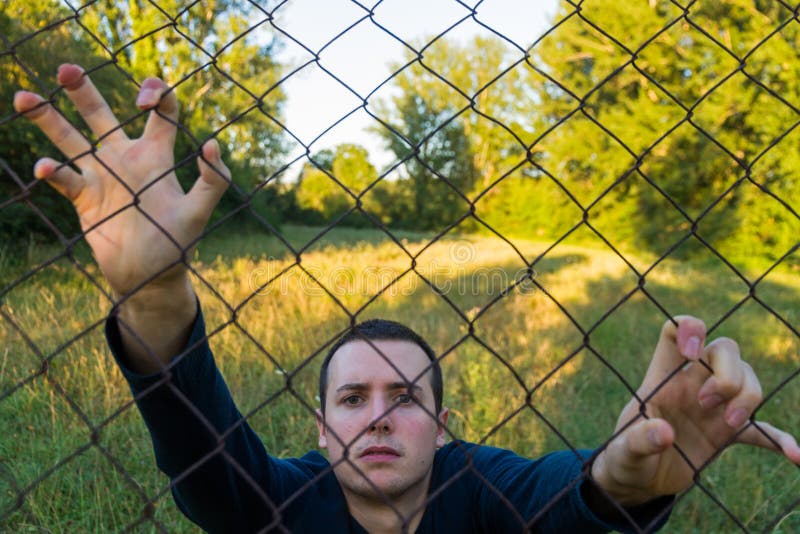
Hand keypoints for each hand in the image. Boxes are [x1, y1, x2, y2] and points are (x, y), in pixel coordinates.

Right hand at [13, 64, 229, 296]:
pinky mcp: (83, 198)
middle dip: (83, 90)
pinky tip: (44, 167)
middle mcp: (126, 157)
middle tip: (66, 68)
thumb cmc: (178, 242)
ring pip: (70, 138)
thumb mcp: (199, 211)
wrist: (149, 276)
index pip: (160, 112)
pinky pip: (63, 177)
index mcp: (157, 154)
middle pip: (100, 114)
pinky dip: (51, 171)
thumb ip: (213, 181)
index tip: (144, 100)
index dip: (156, 93)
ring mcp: (101, 175)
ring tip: (23, 97)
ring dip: (47, 119)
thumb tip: (211, 144)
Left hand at [591, 316, 799, 506]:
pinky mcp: (727, 434)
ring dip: (747, 398)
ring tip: (727, 426)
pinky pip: (762, 429)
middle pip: (726, 349)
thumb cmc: (626, 456)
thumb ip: (638, 440)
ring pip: (748, 379)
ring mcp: (713, 407)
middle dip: (728, 373)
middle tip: (707, 403)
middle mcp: (690, 384)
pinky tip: (795, 456)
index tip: (690, 352)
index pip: (674, 332)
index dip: (689, 329)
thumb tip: (664, 433)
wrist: (639, 480)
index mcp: (660, 377)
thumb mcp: (623, 451)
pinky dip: (779, 440)